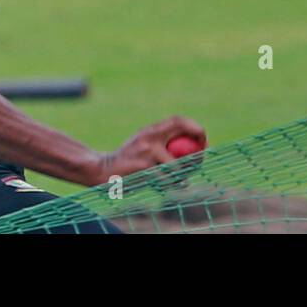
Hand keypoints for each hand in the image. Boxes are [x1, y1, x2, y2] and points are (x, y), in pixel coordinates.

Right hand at [92, 115, 206, 182]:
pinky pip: (166, 177)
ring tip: (184, 178)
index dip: (194, 127)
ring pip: (176, 162)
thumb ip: (161, 142)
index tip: (203, 139)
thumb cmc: (128, 160)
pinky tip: (173, 185)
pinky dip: (172, 183)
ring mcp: (147, 150)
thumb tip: (190, 145)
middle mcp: (150, 136)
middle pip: (181, 130)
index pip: (178, 120)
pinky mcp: (144, 166)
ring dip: (184, 171)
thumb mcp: (143, 146)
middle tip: (202, 157)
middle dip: (197, 143)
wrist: (103, 170)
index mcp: (151, 130)